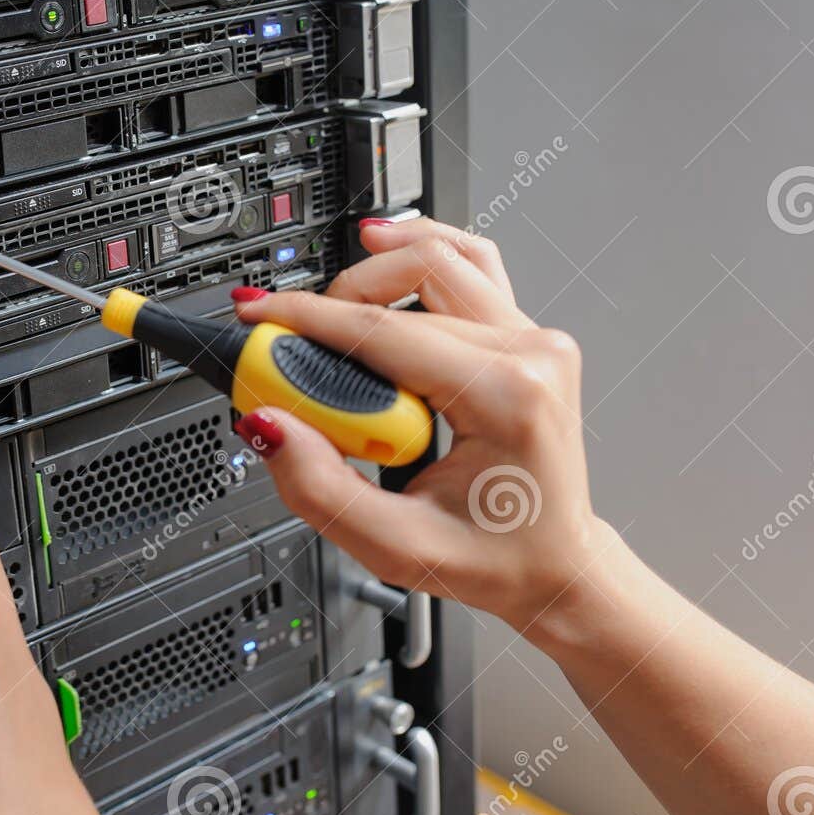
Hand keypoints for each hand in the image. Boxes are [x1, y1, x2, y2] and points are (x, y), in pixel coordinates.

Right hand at [230, 218, 621, 637]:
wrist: (554, 564)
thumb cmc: (495, 558)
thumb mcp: (396, 547)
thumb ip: (320, 488)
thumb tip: (269, 423)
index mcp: (508, 398)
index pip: (385, 332)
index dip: (308, 320)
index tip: (259, 321)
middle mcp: (530, 354)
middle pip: (412, 281)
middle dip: (333, 303)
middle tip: (288, 338)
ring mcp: (534, 338)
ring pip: (446, 254)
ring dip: (378, 264)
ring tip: (332, 291)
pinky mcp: (524, 334)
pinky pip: (471, 265)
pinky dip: (422, 252)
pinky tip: (387, 250)